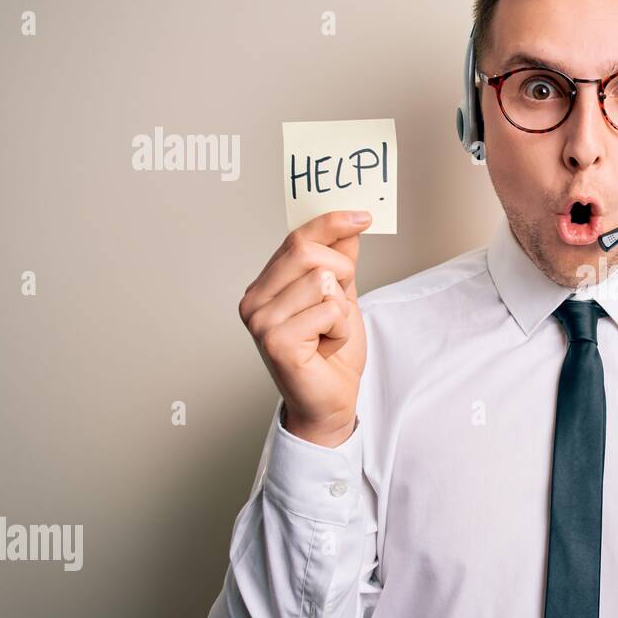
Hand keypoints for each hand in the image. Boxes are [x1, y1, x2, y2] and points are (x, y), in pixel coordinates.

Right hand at [239, 210, 371, 446]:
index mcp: (264, 286)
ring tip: (328, 333)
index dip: (330, 222)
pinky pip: (328, 311)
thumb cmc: (330, 354)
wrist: (331, 402)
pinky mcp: (276, 341)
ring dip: (341, 309)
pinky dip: (340, 329)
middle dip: (340, 272)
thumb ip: (339, 261)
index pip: (296, 238)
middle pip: (308, 252)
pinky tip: (326, 347)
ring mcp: (261, 321)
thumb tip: (349, 223)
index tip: (363, 215)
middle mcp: (254, 301)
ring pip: (322, 282)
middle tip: (343, 300)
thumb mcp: (340, 297)